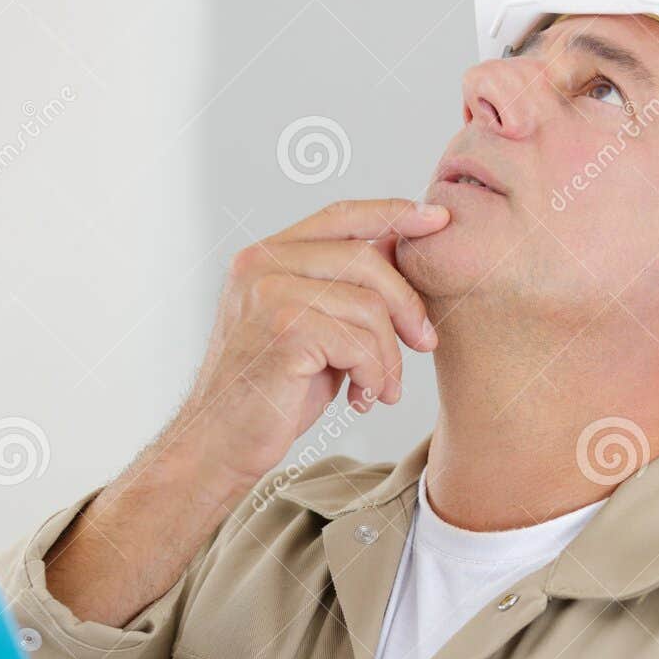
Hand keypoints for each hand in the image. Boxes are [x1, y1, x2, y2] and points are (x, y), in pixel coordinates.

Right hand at [168, 197, 450, 492]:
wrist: (219, 445)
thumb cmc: (268, 395)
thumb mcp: (313, 331)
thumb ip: (344, 291)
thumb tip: (399, 249)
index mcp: (266, 256)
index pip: (340, 216)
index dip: (393, 212)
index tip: (439, 218)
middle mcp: (262, 264)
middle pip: (365, 259)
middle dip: (407, 304)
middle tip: (426, 343)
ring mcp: (270, 294)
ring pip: (369, 307)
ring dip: (389, 357)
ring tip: (381, 390)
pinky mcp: (285, 330)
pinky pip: (360, 343)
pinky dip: (373, 376)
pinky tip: (360, 400)